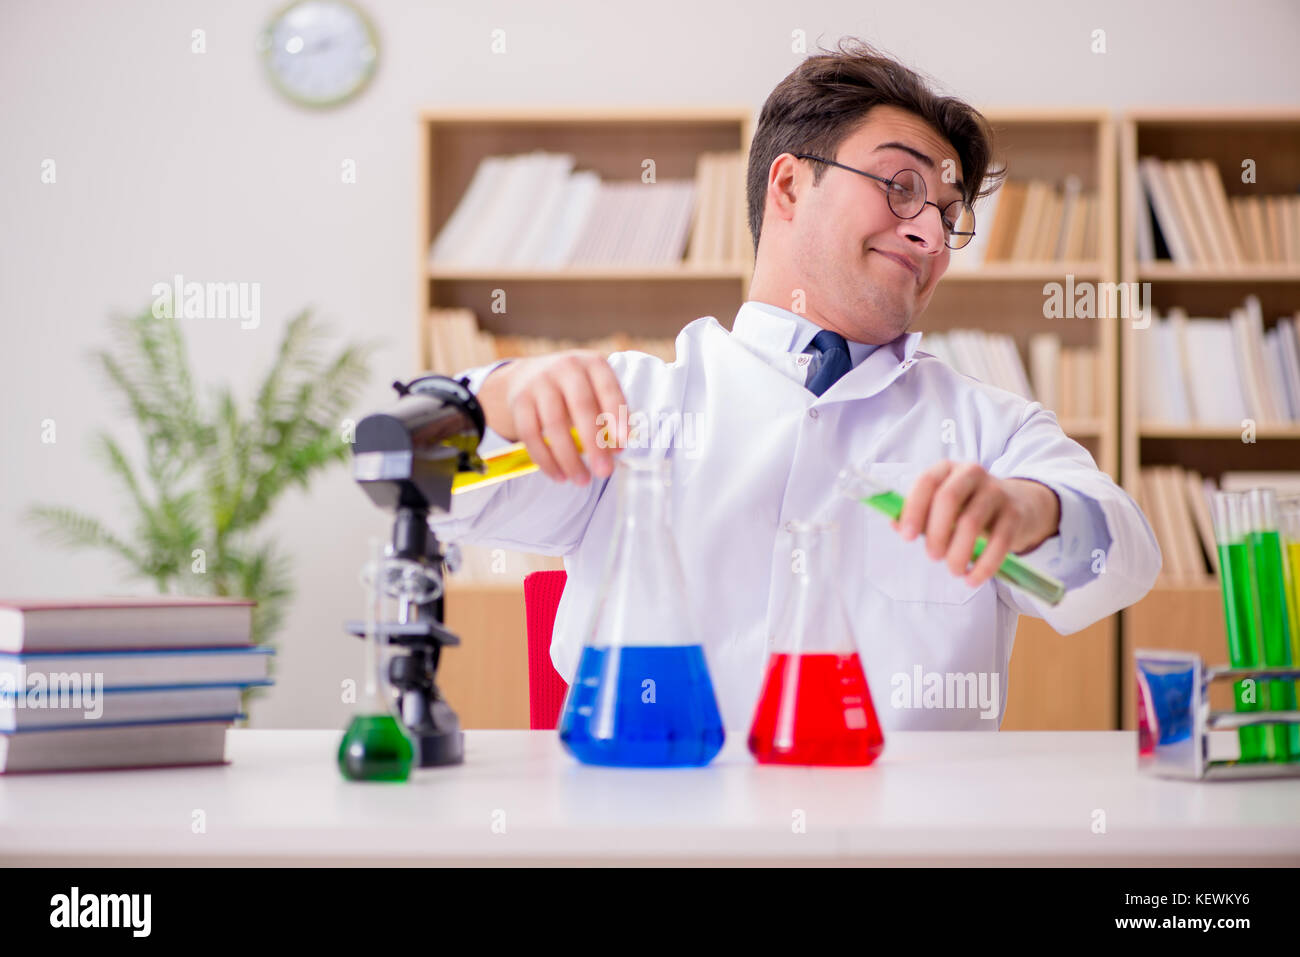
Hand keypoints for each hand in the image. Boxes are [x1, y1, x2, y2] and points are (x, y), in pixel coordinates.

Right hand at [476, 351, 628, 485]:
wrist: (529, 375)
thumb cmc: (575, 389)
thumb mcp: (596, 388)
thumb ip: (609, 414)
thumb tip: (616, 449)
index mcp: (593, 364)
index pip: (608, 388)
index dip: (617, 416)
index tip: (622, 444)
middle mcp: (566, 368)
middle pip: (581, 407)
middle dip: (594, 443)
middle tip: (604, 472)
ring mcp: (540, 383)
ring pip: (554, 424)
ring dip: (569, 457)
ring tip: (582, 480)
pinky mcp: (520, 401)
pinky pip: (531, 434)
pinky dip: (545, 459)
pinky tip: (559, 476)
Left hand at [893, 461, 1060, 587]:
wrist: (1019, 504)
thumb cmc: (968, 506)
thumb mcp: (943, 504)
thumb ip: (919, 514)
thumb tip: (894, 524)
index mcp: (948, 469)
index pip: (927, 482)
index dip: (913, 509)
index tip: (907, 536)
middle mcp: (972, 473)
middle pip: (948, 499)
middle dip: (936, 533)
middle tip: (932, 556)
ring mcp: (996, 491)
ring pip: (971, 523)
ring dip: (958, 553)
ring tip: (954, 570)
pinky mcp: (1015, 513)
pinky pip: (998, 542)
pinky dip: (983, 565)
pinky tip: (972, 579)